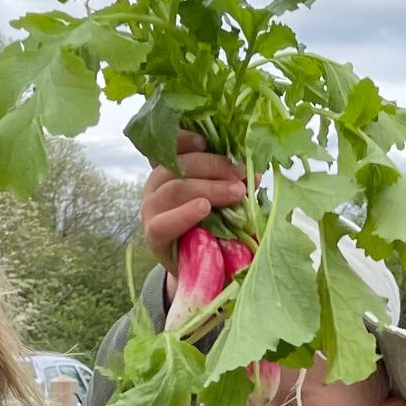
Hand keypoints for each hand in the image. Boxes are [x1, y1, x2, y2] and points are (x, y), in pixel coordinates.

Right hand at [141, 132, 248, 264]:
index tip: (206, 141)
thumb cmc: (211, 226)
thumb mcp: (223, 200)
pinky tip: (203, 208)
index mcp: (172, 169)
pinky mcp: (153, 235)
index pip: (172, 145)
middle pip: (179, 165)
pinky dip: (185, 214)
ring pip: (175, 189)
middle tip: (242, 174)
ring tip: (236, 193)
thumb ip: (232, 183)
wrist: (198, 267)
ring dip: (209, 188)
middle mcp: (156, 184)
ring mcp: (151, 209)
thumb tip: (254, 172)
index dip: (186, 138)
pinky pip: (165, 222)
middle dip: (214, 166)